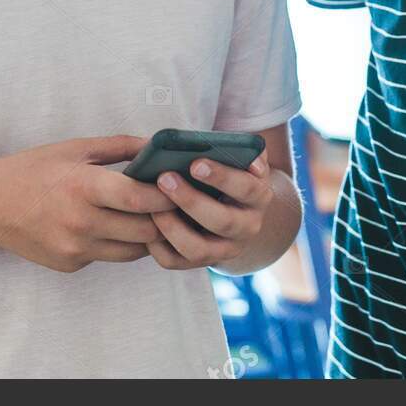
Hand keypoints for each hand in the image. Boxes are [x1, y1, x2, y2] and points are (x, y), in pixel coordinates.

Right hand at [0, 135, 174, 273]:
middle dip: (164, 218)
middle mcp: (80, 222)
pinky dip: (117, 243)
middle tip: (174, 205)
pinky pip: (108, 256)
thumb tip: (156, 146)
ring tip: (148, 216)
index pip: (138, 198)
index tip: (178, 187)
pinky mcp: (71, 264)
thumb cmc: (32, 170)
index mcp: (82, 187)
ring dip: (146, 235)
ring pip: (133, 251)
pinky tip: (110, 225)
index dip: (165, 195)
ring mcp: (75, 248)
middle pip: (144, 231)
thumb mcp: (74, 149)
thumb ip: (119, 147)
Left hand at [148, 152, 273, 269]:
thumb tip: (221, 142)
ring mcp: (225, 250)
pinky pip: (176, 262)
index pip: (247, 189)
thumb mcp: (239, 160)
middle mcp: (247, 228)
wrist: (233, 209)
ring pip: (199, 249)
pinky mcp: (200, 263)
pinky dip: (158, 247)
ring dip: (172, 228)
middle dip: (191, 200)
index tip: (195, 163)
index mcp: (258, 197)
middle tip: (164, 178)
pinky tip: (146, 226)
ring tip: (152, 206)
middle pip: (223, 222)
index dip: (222, 177)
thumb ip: (236, 149)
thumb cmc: (227, 174)